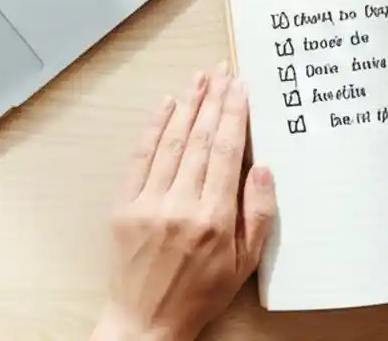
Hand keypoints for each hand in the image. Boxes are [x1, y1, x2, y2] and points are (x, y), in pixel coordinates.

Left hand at [92, 64, 276, 340]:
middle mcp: (180, 205)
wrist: (146, 321)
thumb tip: (264, 168)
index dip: (234, 114)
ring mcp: (148, 204)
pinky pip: (139, 158)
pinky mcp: (123, 207)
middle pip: (200, 139)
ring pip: (171, 142)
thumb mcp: (245, 263)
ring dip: (187, 105)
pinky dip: (153, 128)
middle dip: (214, 100)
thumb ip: (258, 214)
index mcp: (215, 218)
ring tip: (200, 78)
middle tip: (223, 71)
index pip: (227, 152)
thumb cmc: (200, 294)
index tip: (241, 88)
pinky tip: (166, 105)